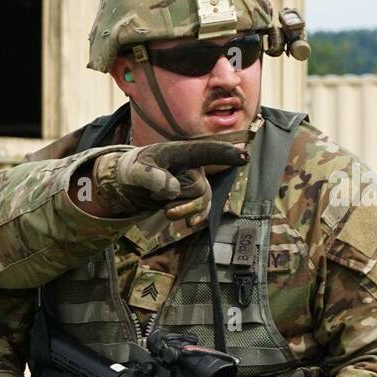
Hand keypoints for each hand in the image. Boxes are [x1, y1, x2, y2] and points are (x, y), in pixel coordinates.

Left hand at [90, 139, 247, 217]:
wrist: (133, 182)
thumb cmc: (135, 168)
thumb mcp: (136, 170)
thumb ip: (151, 177)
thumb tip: (172, 190)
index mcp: (182, 152)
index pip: (206, 152)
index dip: (224, 155)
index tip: (244, 157)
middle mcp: (195, 166)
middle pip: (199, 187)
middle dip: (178, 198)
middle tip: (155, 196)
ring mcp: (197, 182)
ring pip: (202, 200)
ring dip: (183, 210)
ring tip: (165, 211)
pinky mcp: (194, 197)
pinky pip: (203, 209)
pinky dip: (196, 216)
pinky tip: (190, 224)